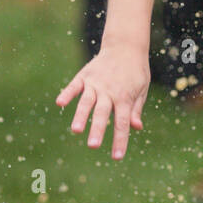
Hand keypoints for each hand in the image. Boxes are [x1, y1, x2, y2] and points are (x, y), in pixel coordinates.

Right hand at [56, 44, 149, 158]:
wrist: (126, 45)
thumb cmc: (136, 71)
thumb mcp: (142, 89)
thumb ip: (136, 108)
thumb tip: (136, 128)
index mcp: (125, 97)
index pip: (122, 122)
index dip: (119, 140)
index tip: (116, 157)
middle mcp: (109, 91)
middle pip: (103, 113)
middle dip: (97, 130)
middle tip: (93, 146)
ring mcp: (96, 83)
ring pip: (87, 102)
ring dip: (81, 116)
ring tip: (75, 130)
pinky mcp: (85, 75)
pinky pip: (75, 86)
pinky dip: (68, 93)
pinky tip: (60, 103)